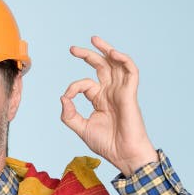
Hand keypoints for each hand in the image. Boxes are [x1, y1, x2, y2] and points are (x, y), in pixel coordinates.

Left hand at [60, 36, 158, 176]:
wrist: (124, 155)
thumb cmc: (107, 144)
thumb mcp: (81, 128)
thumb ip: (69, 114)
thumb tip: (63, 97)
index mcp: (99, 99)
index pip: (84, 84)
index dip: (73, 87)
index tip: (67, 97)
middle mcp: (110, 92)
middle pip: (101, 66)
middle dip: (87, 55)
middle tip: (72, 49)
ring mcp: (121, 91)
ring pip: (116, 64)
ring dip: (106, 50)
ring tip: (95, 40)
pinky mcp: (130, 93)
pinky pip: (131, 71)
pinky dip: (123, 59)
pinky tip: (112, 53)